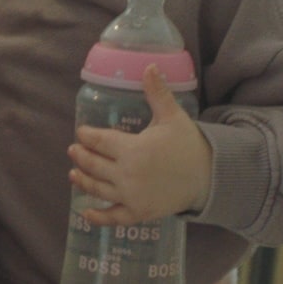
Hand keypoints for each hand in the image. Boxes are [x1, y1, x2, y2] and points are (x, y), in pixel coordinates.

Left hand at [69, 65, 212, 226]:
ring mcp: (131, 196)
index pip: (99, 141)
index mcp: (133, 149)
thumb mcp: (173, 117)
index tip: (81, 132)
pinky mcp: (138, 213)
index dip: (87, 136)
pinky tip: (86, 213)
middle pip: (93, 165)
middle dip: (80, 157)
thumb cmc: (189, 145)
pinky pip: (113, 217)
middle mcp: (127, 174)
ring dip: (82, 181)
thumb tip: (149, 65)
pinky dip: (97, 217)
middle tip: (73, 151)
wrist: (209, 177)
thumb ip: (157, 93)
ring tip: (73, 174)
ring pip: (98, 189)